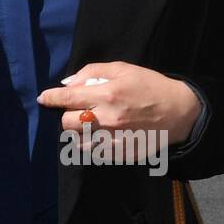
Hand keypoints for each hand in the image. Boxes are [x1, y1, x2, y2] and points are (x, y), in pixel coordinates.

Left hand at [37, 61, 201, 145]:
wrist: (180, 112)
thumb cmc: (150, 86)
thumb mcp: (123, 69)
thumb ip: (92, 73)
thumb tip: (67, 83)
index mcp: (108, 95)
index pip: (68, 98)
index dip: (51, 98)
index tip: (43, 98)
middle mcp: (108, 119)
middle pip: (68, 123)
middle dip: (67, 114)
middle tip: (77, 109)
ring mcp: (115, 140)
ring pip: (79, 140)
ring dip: (79, 131)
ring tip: (90, 122)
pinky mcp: (122, 154)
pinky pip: (95, 152)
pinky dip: (92, 143)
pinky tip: (101, 134)